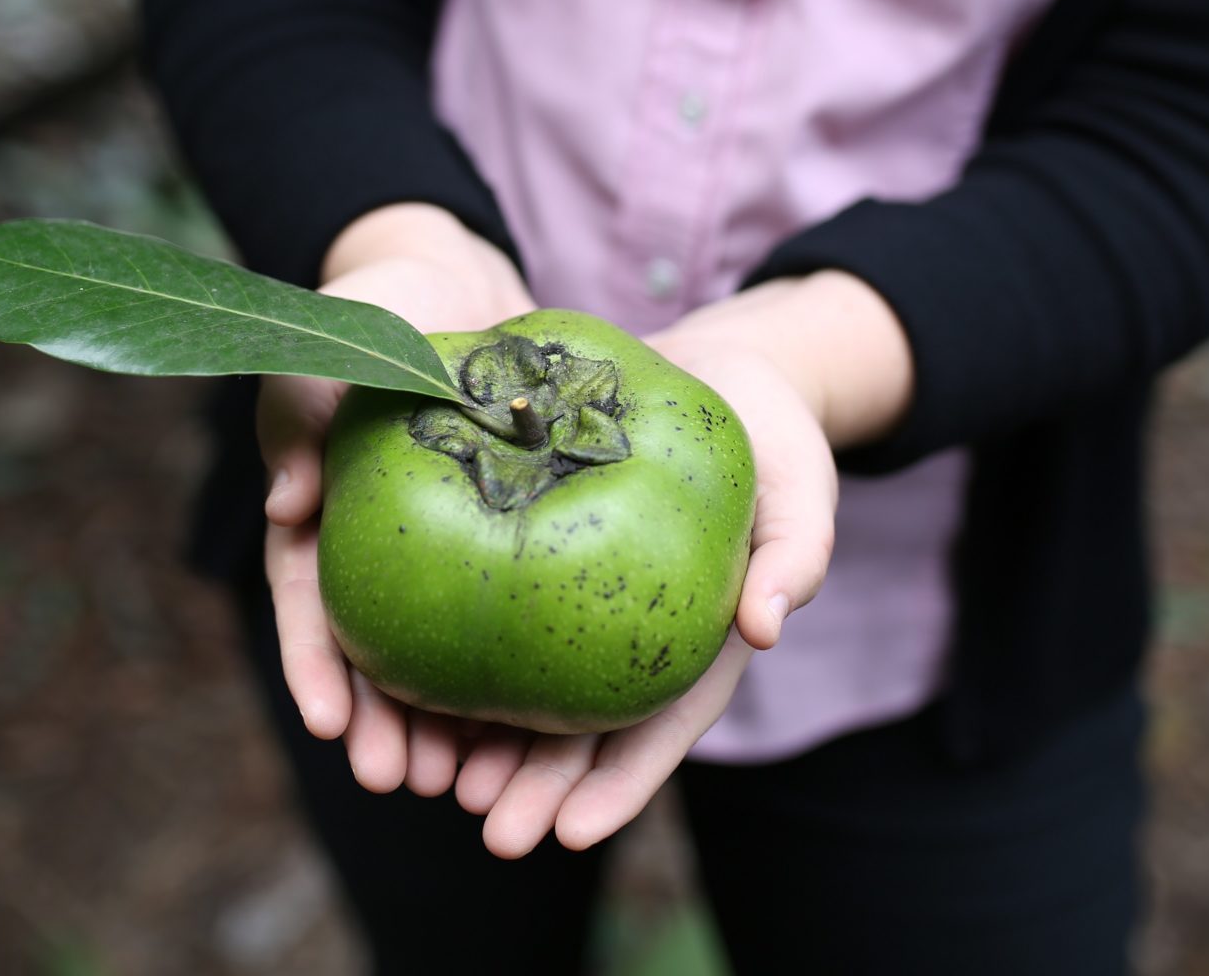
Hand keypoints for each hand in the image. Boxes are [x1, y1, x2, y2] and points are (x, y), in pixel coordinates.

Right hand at [257, 203, 534, 786]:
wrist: (456, 274)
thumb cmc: (376, 303)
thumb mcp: (327, 344)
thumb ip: (296, 413)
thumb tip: (284, 510)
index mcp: (324, 517)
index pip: (311, 608)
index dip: (315, 672)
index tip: (331, 729)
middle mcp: (380, 547)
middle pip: (377, 654)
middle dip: (386, 726)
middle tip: (409, 780)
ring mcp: (442, 545)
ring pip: (446, 651)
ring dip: (451, 720)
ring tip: (474, 780)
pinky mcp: (506, 534)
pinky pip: (517, 606)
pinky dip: (522, 664)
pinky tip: (547, 717)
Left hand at [447, 271, 914, 856]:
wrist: (719, 372)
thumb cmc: (771, 434)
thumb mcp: (801, 485)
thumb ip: (795, 553)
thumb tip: (766, 628)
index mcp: (698, 642)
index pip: (659, 731)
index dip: (619, 788)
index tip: (574, 835)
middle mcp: (631, 636)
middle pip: (583, 731)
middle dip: (537, 790)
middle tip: (492, 832)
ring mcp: (583, 601)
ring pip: (528, 689)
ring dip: (486, 745)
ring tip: (436, 782)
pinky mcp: (540, 554)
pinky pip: (492, 613)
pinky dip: (454, 657)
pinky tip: (407, 689)